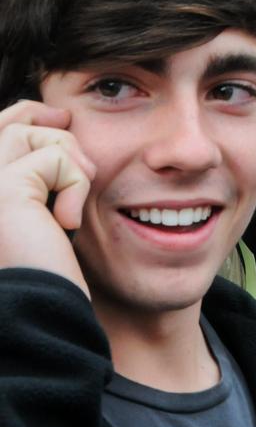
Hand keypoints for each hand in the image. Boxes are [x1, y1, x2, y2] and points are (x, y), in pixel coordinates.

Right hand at [0, 101, 95, 296]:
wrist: (40, 311)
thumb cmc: (42, 269)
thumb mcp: (37, 212)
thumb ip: (33, 174)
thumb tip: (52, 123)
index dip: (23, 115)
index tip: (58, 117)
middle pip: (4, 123)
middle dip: (41, 117)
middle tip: (68, 120)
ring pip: (27, 132)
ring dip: (66, 156)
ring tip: (75, 198)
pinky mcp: (3, 190)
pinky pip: (54, 158)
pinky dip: (76, 183)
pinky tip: (70, 221)